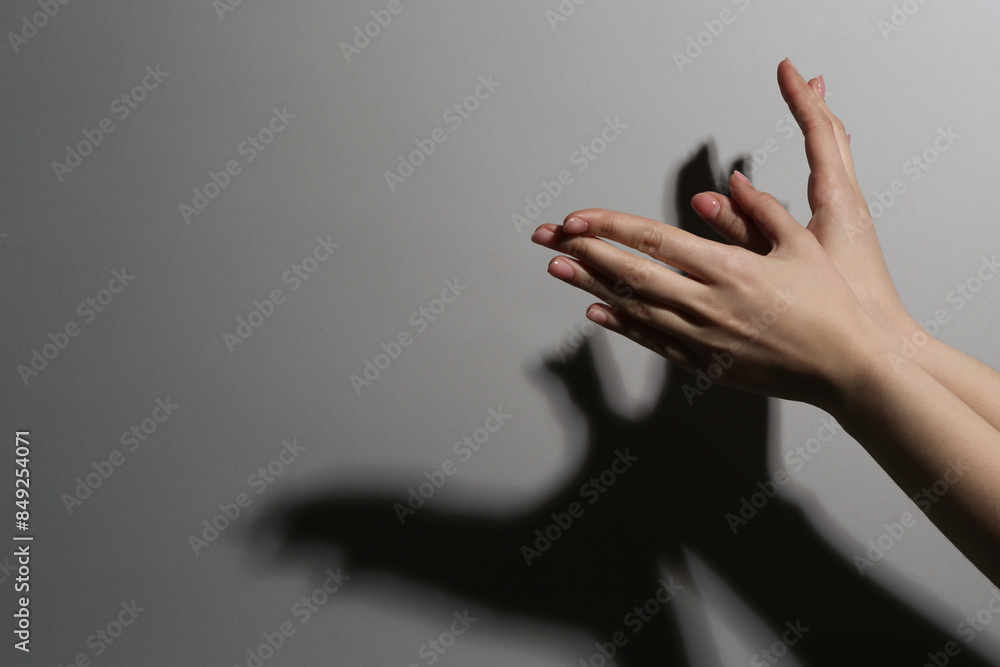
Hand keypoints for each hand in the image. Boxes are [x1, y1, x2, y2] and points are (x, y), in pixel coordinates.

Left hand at [530, 172, 893, 411]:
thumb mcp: (802, 246)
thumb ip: (762, 211)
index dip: (609, 227)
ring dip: (590, 286)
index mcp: (730, 268)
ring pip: (633, 307)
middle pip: (631, 273)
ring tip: (556, 268)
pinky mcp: (705, 363)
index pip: (654, 240)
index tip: (576, 217)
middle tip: (546, 237)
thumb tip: (729, 184)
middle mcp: (708, 303)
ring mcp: (703, 337)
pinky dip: (621, 326)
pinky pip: (652, 341)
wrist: (846, 369)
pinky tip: (594, 313)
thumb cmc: (831, 305)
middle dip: (583, 250)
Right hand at [691, 59, 920, 341]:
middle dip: (814, 105)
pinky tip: (820, 158)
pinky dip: (826, 158)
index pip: (817, 134)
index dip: (798, 99)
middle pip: (833, 138)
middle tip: (801, 77)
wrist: (876, 342)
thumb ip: (744, 227)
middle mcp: (848, 204)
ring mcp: (851, 217)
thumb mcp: (780, 263)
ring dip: (822, 127)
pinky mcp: (847, 233)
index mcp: (837, 201)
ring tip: (811, 101)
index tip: (787, 71)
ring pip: (837, 158)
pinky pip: (835, 181)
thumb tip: (712, 197)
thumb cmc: (838, 307)